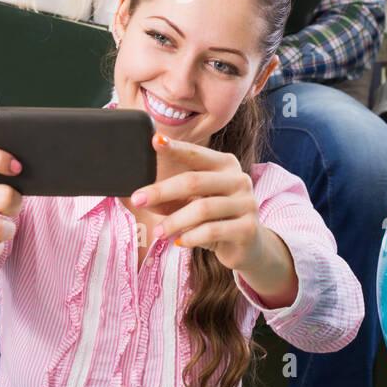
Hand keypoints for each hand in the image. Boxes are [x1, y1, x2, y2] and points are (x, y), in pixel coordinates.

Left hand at [130, 136, 260, 272]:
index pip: (196, 154)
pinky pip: (212, 231)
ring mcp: (247, 203)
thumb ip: (170, 198)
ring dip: (174, 221)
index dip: (176, 148)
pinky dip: (191, 237)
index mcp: (225, 165)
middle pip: (194, 181)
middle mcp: (239, 179)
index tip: (155, 140)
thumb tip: (141, 197)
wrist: (248, 246)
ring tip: (158, 231)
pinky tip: (179, 241)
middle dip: (162, 191)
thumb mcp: (191, 204)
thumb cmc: (215, 218)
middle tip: (137, 200)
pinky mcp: (248, 228)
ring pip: (202, 208)